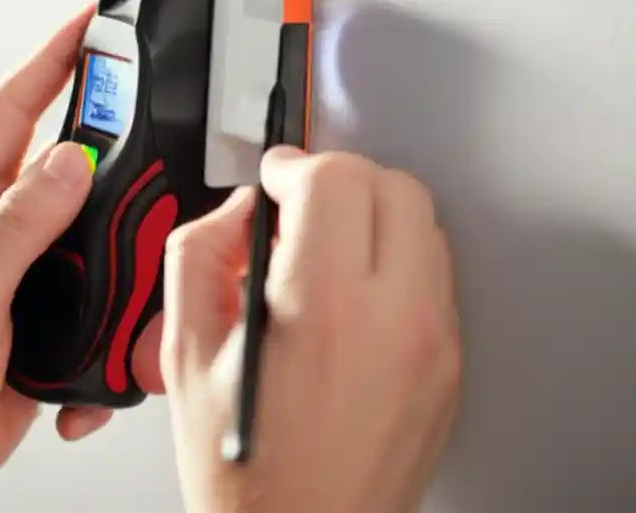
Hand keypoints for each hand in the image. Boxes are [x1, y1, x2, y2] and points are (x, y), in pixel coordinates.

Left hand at [0, 7, 161, 509]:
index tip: (90, 20)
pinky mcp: (42, 325)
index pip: (10, 112)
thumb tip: (70, 161)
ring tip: (153, 239)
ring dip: (126, 241)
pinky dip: (117, 318)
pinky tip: (115, 339)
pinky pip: (97, 300)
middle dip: (113, 139)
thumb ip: (16, 229)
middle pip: (64, 164)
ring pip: (91, 231)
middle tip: (158, 118)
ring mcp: (18, 280)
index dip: (51, 59)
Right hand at [162, 147, 460, 511]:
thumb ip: (199, 254)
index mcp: (322, 309)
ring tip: (324, 251)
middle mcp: (393, 319)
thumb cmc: (246, 472)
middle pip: (393, 186)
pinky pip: (435, 278)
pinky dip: (396, 263)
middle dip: (339, 179)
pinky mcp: (450, 366)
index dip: (293, 164)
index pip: (334, 178)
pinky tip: (353, 293)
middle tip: (298, 204)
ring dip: (373, 217)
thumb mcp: (185, 355)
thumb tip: (235, 211)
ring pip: (424, 226)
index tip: (273, 180)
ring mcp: (433, 344)